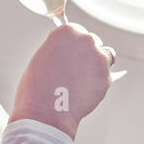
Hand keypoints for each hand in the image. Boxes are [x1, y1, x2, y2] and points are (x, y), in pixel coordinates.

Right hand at [9, 22, 113, 138]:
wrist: (45, 112)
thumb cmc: (37, 88)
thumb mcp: (42, 58)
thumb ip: (60, 49)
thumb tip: (71, 53)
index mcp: (66, 31)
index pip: (77, 31)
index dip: (75, 44)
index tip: (72, 53)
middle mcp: (84, 39)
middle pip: (93, 41)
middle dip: (87, 53)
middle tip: (78, 69)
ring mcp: (98, 57)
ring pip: (106, 56)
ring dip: (98, 64)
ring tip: (84, 80)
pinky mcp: (107, 75)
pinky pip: (107, 75)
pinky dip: (99, 81)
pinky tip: (85, 91)